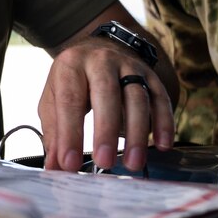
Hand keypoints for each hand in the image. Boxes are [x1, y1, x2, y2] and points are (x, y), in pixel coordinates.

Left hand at [39, 37, 173, 173]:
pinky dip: (164, 122)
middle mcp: (101, 60)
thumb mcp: (54, 99)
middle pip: (107, 93)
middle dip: (106, 130)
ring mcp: (128, 66)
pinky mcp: (150, 76)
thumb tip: (54, 167)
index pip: (69, 100)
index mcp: (71, 65)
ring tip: (133, 163)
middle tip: (104, 162)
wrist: (99, 49)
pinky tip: (163, 145)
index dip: (69, 133)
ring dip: (137, 132)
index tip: (70, 164)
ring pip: (137, 97)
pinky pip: (160, 98)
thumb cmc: (74, 81)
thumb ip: (54, 132)